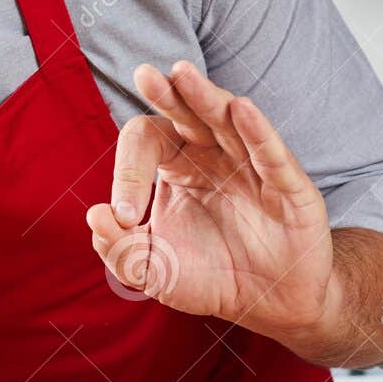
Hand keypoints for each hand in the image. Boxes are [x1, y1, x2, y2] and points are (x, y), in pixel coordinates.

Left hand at [85, 61, 336, 336]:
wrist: (265, 306)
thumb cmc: (209, 278)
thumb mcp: (152, 271)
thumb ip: (119, 249)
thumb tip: (95, 216)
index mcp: (176, 166)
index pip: (145, 144)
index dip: (127, 172)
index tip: (125, 215)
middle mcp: (212, 155)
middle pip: (186, 114)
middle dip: (167, 96)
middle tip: (144, 76)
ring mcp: (251, 165)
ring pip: (227, 121)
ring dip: (205, 97)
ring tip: (181, 74)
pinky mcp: (287, 186)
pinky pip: (271, 154)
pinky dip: (257, 132)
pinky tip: (242, 111)